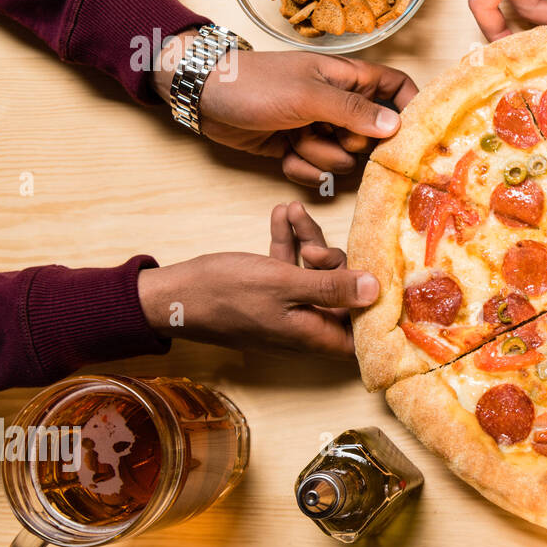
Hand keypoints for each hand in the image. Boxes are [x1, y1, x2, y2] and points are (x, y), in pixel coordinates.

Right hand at [137, 202, 377, 356]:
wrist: (170, 295)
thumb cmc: (224, 293)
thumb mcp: (283, 284)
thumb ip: (331, 287)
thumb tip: (375, 291)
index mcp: (313, 334)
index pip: (361, 331)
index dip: (374, 307)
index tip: (376, 272)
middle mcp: (303, 325)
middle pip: (341, 293)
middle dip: (332, 260)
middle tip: (313, 247)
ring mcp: (286, 309)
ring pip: (313, 273)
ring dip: (307, 240)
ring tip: (292, 212)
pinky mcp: (268, 293)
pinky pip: (287, 267)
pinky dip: (287, 242)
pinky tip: (281, 214)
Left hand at [154, 40, 417, 186]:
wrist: (203, 96)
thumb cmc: (255, 83)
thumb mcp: (309, 95)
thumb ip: (354, 112)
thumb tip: (396, 125)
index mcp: (348, 80)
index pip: (396, 86)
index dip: (411, 106)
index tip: (417, 133)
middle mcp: (338, 105)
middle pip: (371, 137)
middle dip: (349, 144)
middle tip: (326, 131)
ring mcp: (318, 128)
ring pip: (342, 159)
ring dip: (318, 155)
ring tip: (294, 138)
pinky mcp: (297, 149)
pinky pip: (316, 171)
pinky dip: (300, 168)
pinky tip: (284, 155)